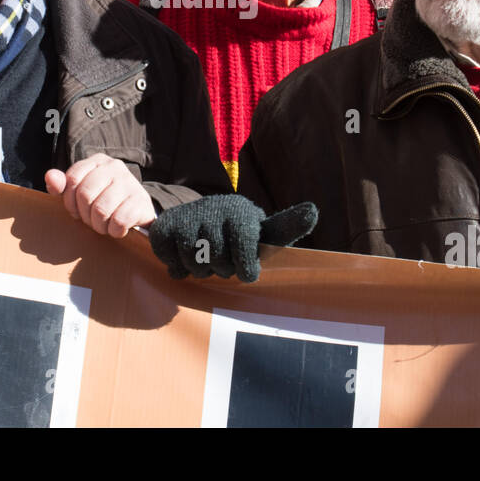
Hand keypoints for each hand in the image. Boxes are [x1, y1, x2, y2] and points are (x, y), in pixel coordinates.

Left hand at [44, 154, 154, 237]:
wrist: (139, 210)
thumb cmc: (104, 200)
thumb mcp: (81, 191)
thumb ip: (62, 185)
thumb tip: (50, 176)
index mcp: (97, 161)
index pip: (72, 179)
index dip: (70, 201)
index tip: (76, 210)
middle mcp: (115, 167)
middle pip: (85, 195)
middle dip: (85, 215)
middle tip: (92, 220)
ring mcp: (130, 182)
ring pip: (101, 210)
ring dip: (99, 225)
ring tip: (104, 225)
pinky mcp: (141, 201)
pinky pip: (119, 221)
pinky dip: (114, 231)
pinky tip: (117, 228)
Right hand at [148, 194, 318, 282]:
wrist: (202, 218)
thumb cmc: (241, 232)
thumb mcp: (264, 231)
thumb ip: (287, 227)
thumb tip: (313, 211)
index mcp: (241, 212)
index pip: (244, 248)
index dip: (245, 266)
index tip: (247, 272)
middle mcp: (214, 208)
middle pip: (219, 262)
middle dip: (222, 270)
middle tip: (223, 260)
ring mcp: (188, 215)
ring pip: (194, 263)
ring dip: (200, 270)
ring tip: (206, 259)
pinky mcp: (166, 225)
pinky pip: (171, 259)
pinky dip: (177, 266)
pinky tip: (185, 257)